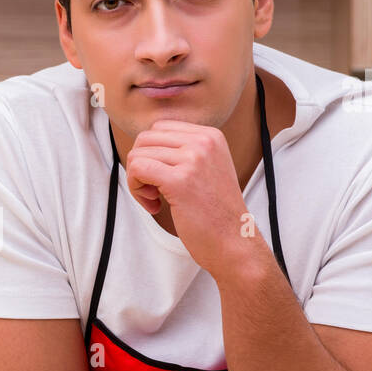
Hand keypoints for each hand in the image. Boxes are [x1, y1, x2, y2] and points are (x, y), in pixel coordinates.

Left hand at [124, 119, 252, 273]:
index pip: (160, 128)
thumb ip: (183, 152)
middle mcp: (203, 141)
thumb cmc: (216, 214)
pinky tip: (154, 205)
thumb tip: (143, 145)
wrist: (235, 242)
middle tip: (153, 191)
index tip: (161, 178)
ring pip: (137, 155)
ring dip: (137, 181)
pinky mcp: (180, 180)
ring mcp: (192, 159)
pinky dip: (136, 189)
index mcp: (210, 135)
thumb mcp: (207, 169)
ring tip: (155, 200)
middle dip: (140, 165)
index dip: (151, 153)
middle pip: (145, 139)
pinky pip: (137, 170)